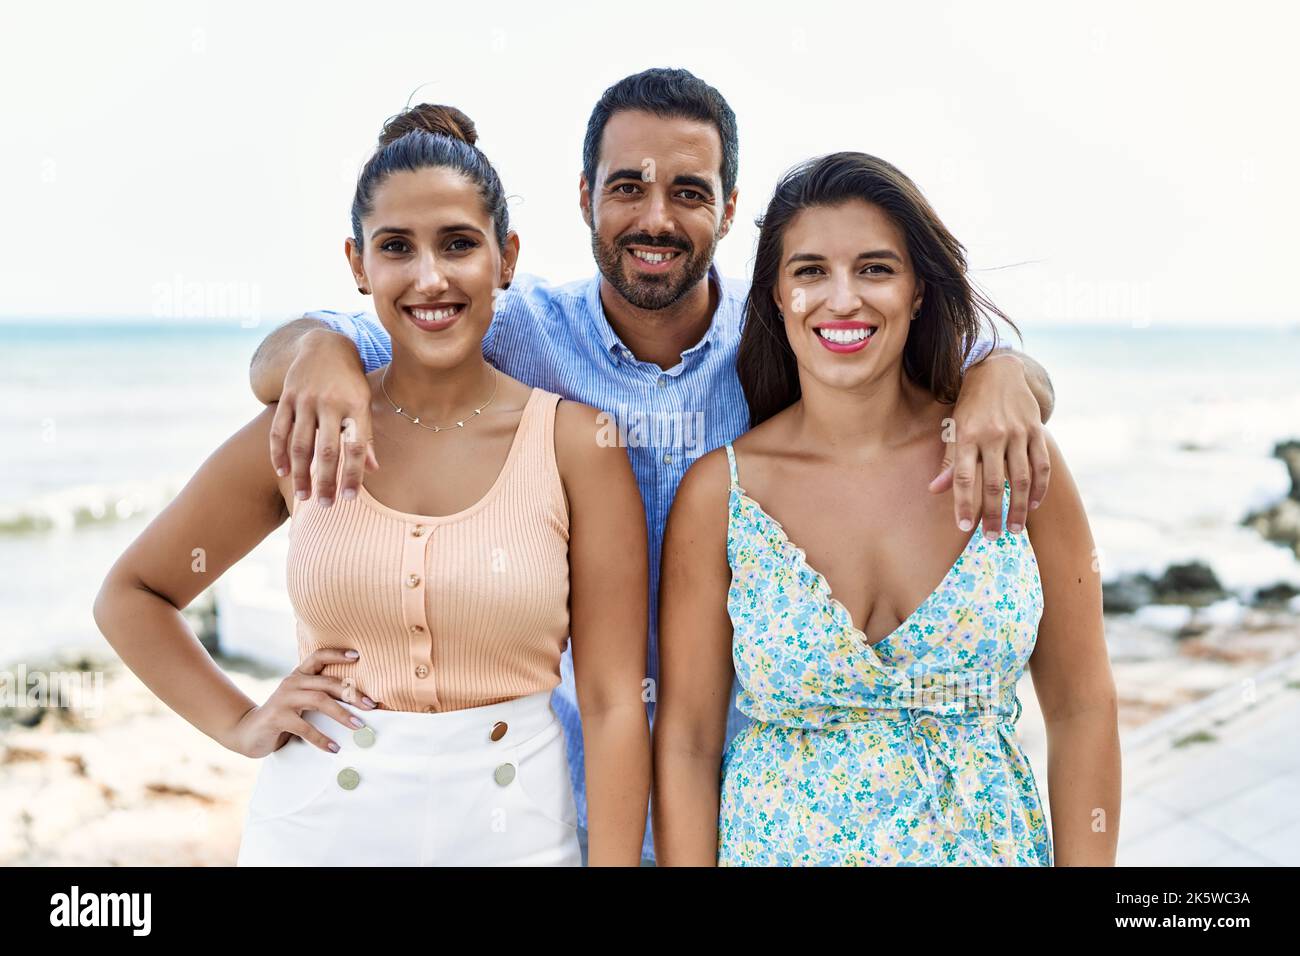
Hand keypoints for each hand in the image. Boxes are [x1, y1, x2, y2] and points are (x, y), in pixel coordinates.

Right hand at [228, 648, 377, 756]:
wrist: (248, 732)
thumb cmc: (282, 716)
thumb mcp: (300, 701)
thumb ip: (319, 696)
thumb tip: (357, 703)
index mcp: (299, 676)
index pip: (318, 656)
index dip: (337, 654)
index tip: (358, 656)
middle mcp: (292, 683)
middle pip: (327, 682)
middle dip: (352, 693)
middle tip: (370, 705)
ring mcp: (283, 699)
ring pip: (319, 700)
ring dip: (342, 714)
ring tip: (358, 725)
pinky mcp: (277, 717)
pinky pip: (305, 728)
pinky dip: (321, 739)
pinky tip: (334, 747)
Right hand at [269, 328, 377, 505]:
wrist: (324, 345)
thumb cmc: (350, 381)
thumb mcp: (364, 402)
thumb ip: (365, 435)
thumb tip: (372, 469)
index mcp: (356, 405)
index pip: (356, 446)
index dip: (353, 473)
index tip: (350, 497)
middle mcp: (330, 402)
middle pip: (327, 449)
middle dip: (325, 480)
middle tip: (326, 505)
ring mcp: (305, 399)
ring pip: (301, 444)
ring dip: (301, 473)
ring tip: (304, 496)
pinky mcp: (287, 397)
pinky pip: (279, 430)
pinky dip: (279, 453)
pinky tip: (283, 472)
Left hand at [929, 353, 1050, 537]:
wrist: (1000, 371)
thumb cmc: (970, 406)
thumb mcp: (954, 428)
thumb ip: (950, 462)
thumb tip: (934, 491)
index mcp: (967, 435)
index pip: (963, 477)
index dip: (963, 503)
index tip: (963, 527)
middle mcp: (993, 435)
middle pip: (994, 483)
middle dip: (992, 514)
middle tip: (992, 538)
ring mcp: (1017, 433)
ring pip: (1021, 478)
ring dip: (1018, 507)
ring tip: (1013, 529)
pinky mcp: (1036, 431)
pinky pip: (1041, 465)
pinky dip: (1039, 488)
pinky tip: (1034, 505)